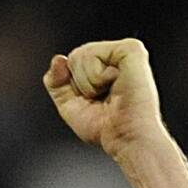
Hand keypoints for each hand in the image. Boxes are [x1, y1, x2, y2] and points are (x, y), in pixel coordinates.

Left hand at [43, 39, 162, 159]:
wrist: (127, 139)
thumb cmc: (107, 129)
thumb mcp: (70, 107)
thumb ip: (56, 82)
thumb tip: (57, 59)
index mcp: (105, 68)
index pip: (71, 64)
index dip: (74, 88)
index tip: (94, 103)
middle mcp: (115, 57)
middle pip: (73, 57)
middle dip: (80, 86)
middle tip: (103, 100)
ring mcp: (124, 50)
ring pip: (80, 55)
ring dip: (88, 84)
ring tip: (111, 94)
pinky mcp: (130, 48)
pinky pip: (92, 54)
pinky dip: (96, 77)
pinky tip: (115, 85)